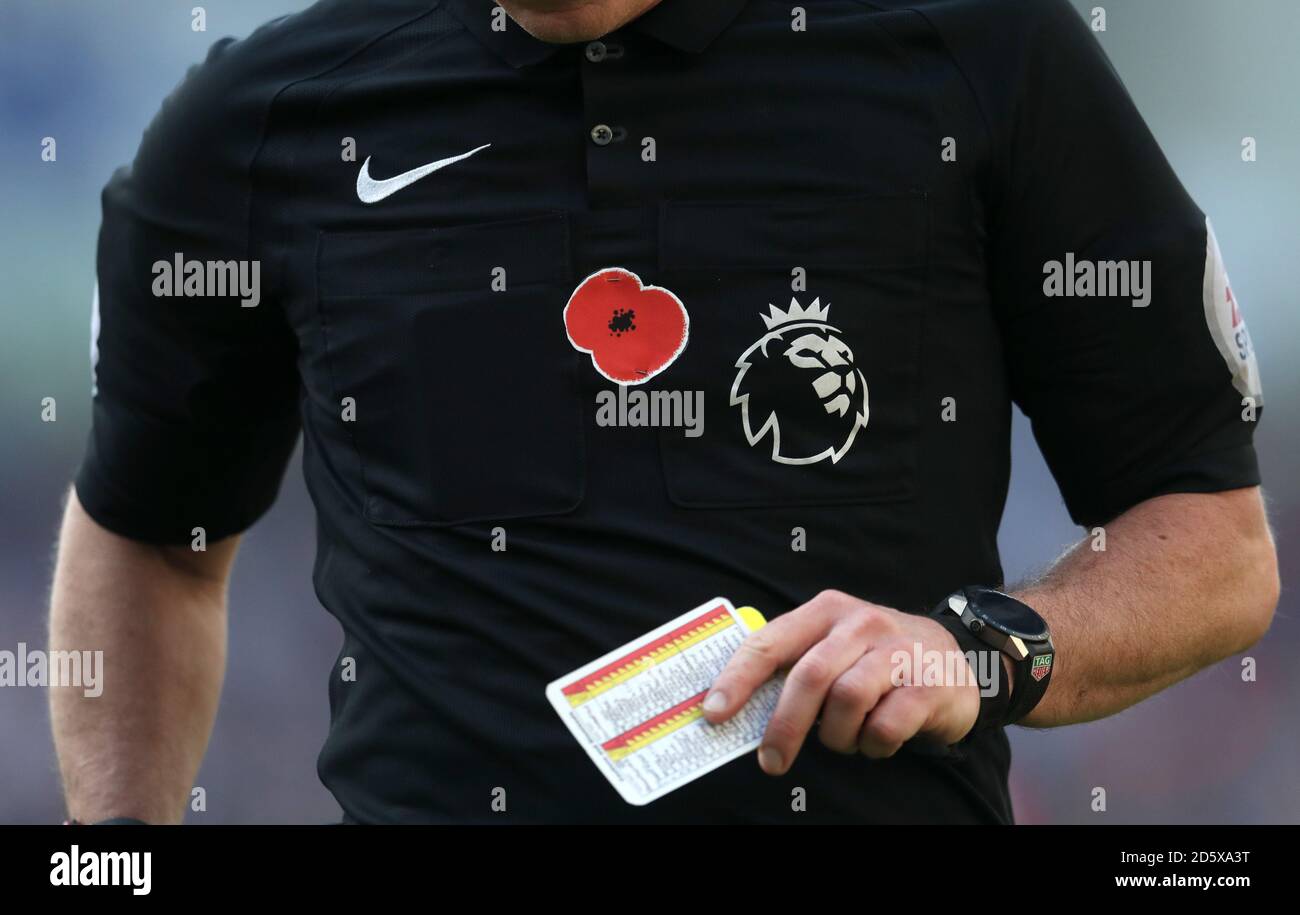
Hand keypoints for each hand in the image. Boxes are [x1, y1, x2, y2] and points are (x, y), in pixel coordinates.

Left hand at [702, 590, 981, 774]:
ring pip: (847, 700)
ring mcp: (897, 651)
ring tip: (844, 741)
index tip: (713, 712)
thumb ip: (793, 665)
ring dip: (837, 735)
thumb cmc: (878, 658)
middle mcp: (861, 623)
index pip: (770, 642)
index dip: (737, 679)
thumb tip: (737, 707)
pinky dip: (872, 744)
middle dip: (784, 726)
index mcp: (826, 611)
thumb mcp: (835, 646)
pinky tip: (876, 740)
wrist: (958, 657)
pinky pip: (885, 725)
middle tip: (771, 761)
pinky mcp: (928, 684)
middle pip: (809, 677)